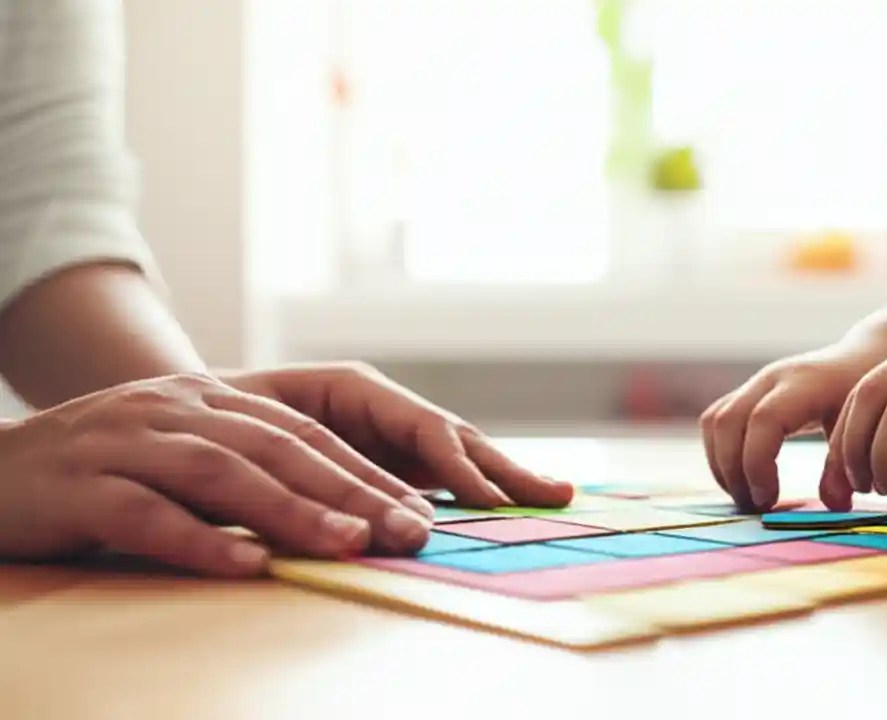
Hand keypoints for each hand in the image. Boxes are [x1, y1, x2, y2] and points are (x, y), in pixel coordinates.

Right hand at [0, 373, 435, 576]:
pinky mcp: (79, 489)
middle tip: (409, 529)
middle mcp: (172, 409)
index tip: (418, 507)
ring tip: (350, 544)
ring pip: (223, 475)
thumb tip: (334, 511)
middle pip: (278, 448)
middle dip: (352, 490)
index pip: (302, 431)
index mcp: (204, 397)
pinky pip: (146, 516)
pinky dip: (200, 543)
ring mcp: (124, 444)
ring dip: (294, 511)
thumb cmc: (98, 471)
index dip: (364, 469)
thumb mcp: (176, 452)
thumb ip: (243, 468)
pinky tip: (246, 568)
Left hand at [220, 363, 573, 508]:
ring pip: (459, 457)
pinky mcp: (392, 463)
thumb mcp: (249, 424)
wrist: (198, 414)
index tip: (489, 501)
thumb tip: (351, 509)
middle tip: (556, 496)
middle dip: (506, 469)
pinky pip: (444, 478)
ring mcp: (391, 436)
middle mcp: (384, 410)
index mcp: (356, 388)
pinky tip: (513, 509)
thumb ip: (299, 457)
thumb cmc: (220, 412)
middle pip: (457, 439)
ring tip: (558, 495)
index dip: (460, 466)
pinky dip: (480, 493)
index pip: (424, 427)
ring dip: (506, 480)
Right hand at [700, 329, 886, 511]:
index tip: (769, 500)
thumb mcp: (862, 427)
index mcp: (803, 384)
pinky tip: (743, 480)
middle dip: (733, 471)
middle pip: (727, 421)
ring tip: (747, 497)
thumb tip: (834, 506)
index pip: (763, 420)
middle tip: (755, 507)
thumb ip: (845, 465)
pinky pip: (717, 421)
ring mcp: (755, 384)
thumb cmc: (867, 394)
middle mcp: (771, 379)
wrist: (861, 357)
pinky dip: (721, 454)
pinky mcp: (746, 394)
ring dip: (722, 465)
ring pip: (715, 421)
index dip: (757, 464)